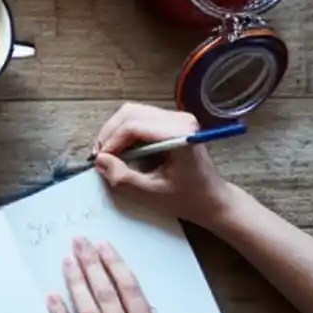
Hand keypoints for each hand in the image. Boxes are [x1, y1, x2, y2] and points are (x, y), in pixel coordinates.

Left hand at [47, 237, 170, 312]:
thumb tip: (132, 302)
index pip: (130, 290)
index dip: (115, 265)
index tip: (103, 247)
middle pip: (106, 293)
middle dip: (91, 264)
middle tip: (79, 243)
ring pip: (87, 310)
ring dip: (75, 283)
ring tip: (67, 262)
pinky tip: (52, 297)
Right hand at [91, 102, 236, 228]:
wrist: (212, 199)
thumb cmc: (190, 198)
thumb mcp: (152, 194)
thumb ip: (124, 178)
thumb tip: (100, 161)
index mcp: (180, 136)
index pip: (133, 127)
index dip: (111, 142)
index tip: (100, 160)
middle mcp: (180, 120)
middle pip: (130, 114)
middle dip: (110, 134)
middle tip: (101, 156)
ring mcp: (177, 118)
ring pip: (131, 113)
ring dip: (115, 132)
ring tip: (109, 154)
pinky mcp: (172, 121)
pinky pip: (139, 117)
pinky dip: (124, 132)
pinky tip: (121, 149)